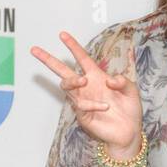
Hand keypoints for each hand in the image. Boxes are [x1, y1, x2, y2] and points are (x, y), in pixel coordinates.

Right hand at [30, 32, 142, 152]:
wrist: (129, 131)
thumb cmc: (129, 109)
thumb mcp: (131, 90)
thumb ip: (122, 81)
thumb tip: (109, 79)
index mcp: (96, 77)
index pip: (82, 58)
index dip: (73, 46)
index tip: (62, 34)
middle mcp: (86, 87)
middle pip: (62, 71)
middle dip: (48, 60)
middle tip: (35, 50)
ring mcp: (82, 100)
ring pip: (67, 86)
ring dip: (73, 81)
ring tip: (83, 80)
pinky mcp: (82, 115)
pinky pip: (81, 105)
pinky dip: (92, 104)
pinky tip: (105, 106)